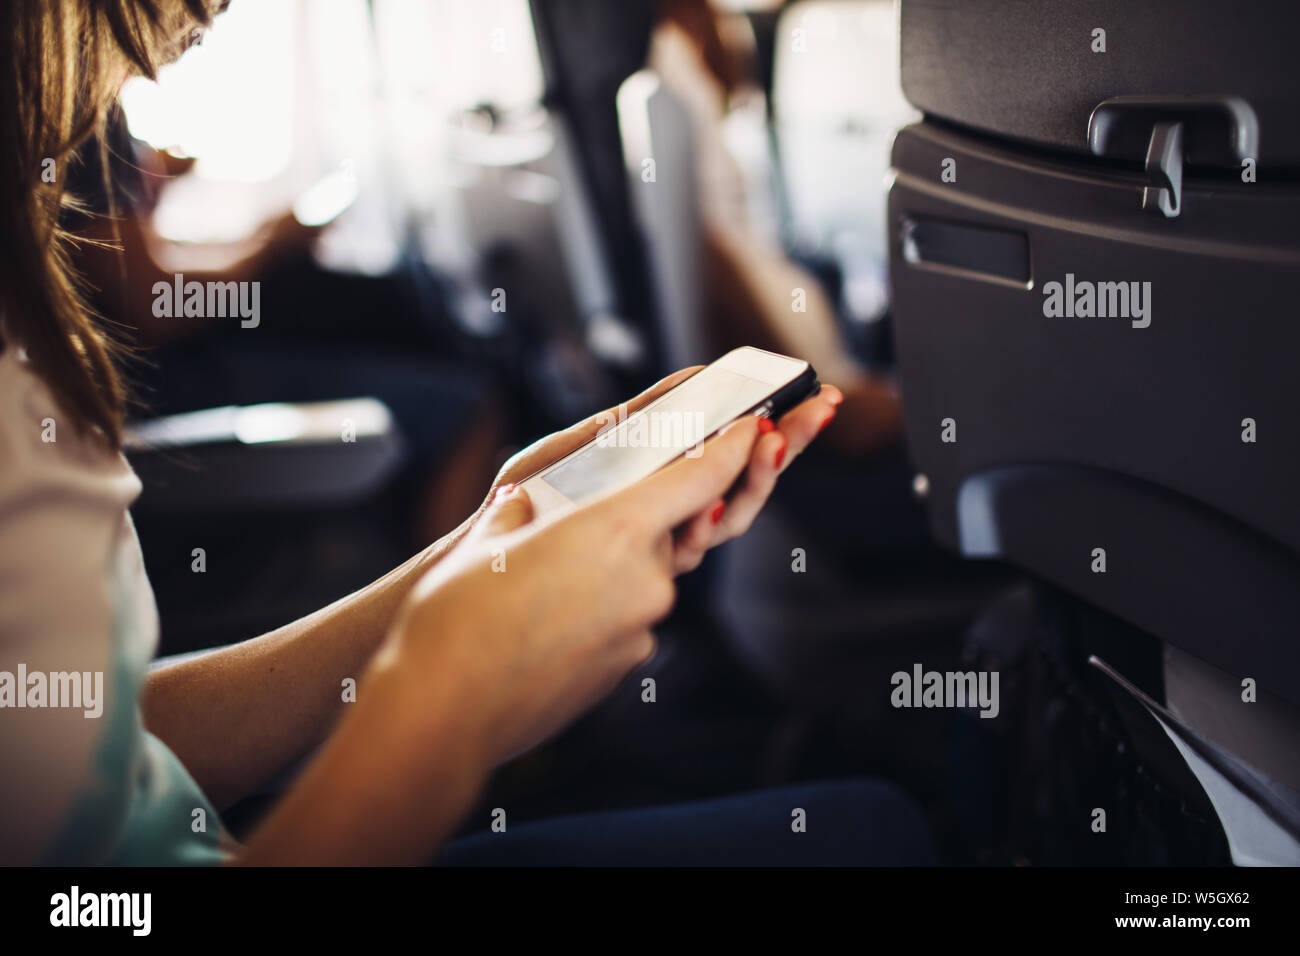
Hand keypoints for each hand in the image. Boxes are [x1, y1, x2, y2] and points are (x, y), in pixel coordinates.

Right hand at [377, 378, 841, 765]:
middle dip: (627, 517)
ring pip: (638, 575)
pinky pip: (623, 618)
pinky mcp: (624, 668)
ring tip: (538, 579)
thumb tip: (545, 495)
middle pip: (661, 528)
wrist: (442, 714)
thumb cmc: (457, 614)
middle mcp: (646, 581)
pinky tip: (541, 618)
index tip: (757, 423)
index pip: (703, 477)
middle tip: (568, 524)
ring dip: (604, 566)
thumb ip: (541, 500)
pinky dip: (595, 608)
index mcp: (618, 530)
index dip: (735, 445)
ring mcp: (640, 631)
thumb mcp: (495, 529)